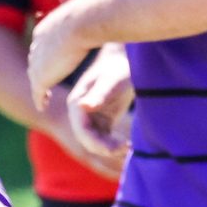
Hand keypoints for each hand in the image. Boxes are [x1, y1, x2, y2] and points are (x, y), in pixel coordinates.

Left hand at [27, 2, 96, 111]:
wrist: (85, 20)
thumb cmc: (94, 11)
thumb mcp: (89, 8)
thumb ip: (91, 9)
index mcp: (46, 28)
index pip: (42, 45)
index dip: (46, 54)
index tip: (51, 62)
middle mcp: (38, 44)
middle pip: (35, 61)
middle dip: (38, 70)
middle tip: (43, 81)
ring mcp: (38, 61)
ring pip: (34, 77)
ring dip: (38, 87)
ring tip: (43, 97)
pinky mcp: (42, 77)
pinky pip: (37, 92)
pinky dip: (39, 99)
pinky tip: (43, 106)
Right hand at [61, 44, 134, 178]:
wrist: (125, 58)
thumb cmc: (120, 66)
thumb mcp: (111, 80)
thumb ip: (98, 94)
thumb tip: (82, 107)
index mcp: (77, 103)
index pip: (82, 131)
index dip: (98, 143)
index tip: (119, 147)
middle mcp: (80, 113)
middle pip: (88, 140)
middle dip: (105, 148)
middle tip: (127, 148)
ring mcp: (90, 117)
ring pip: (96, 142)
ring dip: (110, 149)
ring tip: (130, 147)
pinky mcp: (102, 120)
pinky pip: (104, 138)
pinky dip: (115, 144)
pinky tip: (129, 145)